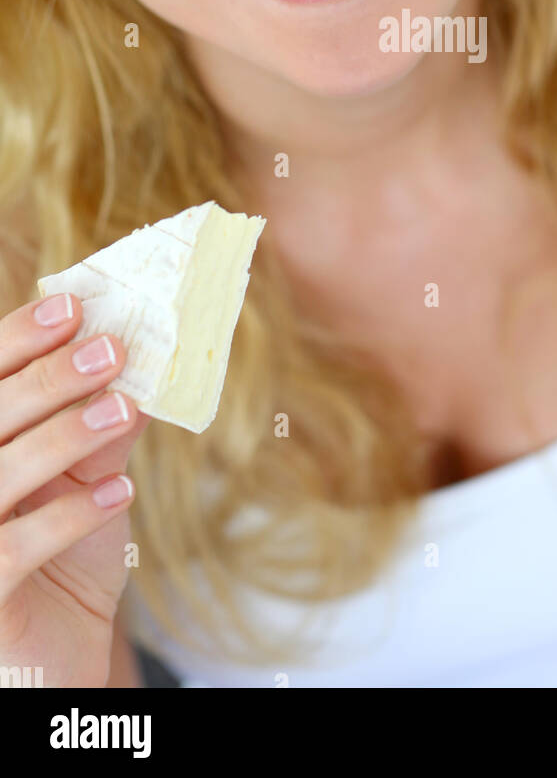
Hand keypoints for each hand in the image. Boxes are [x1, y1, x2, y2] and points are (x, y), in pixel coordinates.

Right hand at [0, 292, 151, 686]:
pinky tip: (116, 491)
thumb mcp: (87, 480)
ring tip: (122, 409)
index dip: (15, 338)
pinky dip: (66, 516)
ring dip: (61, 436)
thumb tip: (142, 358)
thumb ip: (102, 426)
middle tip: (109, 349)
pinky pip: (10, 550)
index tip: (70, 304)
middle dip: (45, 379)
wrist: (55, 654)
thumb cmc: (62, 557)